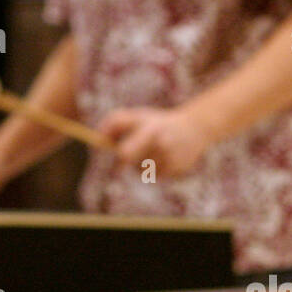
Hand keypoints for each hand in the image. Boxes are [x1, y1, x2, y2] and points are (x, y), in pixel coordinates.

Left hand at [98, 106, 212, 179]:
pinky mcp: (177, 171)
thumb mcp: (138, 116)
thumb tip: (98, 138)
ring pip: (142, 170)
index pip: (124, 153)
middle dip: (128, 161)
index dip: (117, 155)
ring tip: (152, 149)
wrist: (194, 129)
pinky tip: (163, 157)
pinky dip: (154, 168)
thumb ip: (115, 122)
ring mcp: (170, 160)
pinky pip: (155, 175)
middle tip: (129, 153)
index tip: (116, 150)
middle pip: (132, 166)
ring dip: (140, 163)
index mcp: (150, 130)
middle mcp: (162, 146)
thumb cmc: (158, 122)